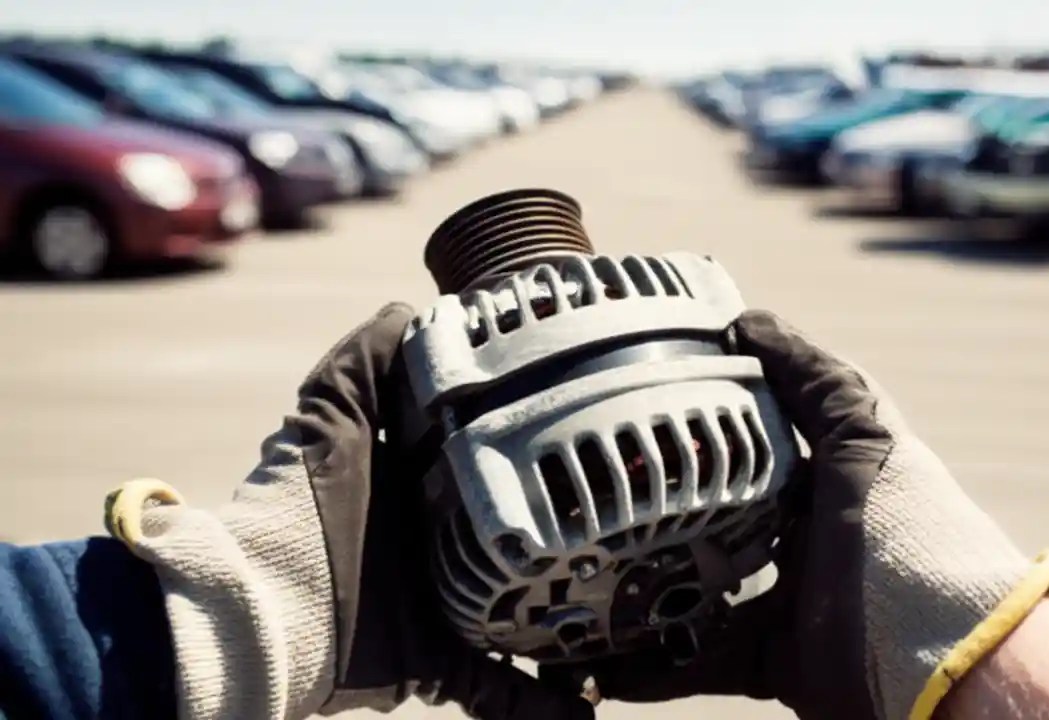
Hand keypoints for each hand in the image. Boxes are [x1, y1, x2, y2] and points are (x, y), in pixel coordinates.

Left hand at [106, 304, 592, 719]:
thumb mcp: (327, 417)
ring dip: (569, 617)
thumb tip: (407, 309)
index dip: (536, 444)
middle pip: (519, 536)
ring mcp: (445, 607)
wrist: (265, 609)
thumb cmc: (297, 506)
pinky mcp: (439, 665)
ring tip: (630, 614)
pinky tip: (588, 712)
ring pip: (523, 611)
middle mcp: (440, 547)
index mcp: (423, 489)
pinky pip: (504, 693)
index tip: (591, 428)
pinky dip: (544, 707)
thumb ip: (361, 358)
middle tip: (633, 523)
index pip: (491, 459)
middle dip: (568, 533)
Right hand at [559, 310, 1048, 719]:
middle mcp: (802, 535)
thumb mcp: (859, 432)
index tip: (634, 417)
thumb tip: (745, 321)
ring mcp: (787, 598)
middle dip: (659, 513)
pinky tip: (605, 665)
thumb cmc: (904, 527)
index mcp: (822, 476)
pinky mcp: (775, 659)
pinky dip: (653, 669)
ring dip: (643, 595)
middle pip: (713, 516)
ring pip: (697, 592)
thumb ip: (811, 376)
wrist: (937, 650)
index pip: (750, 439)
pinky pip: (700, 662)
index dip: (700, 425)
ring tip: (583, 586)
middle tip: (593, 505)